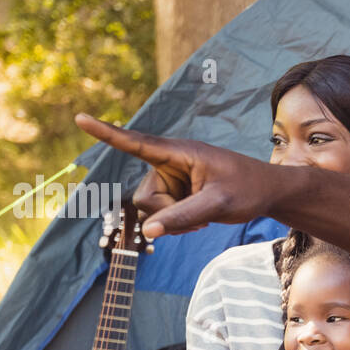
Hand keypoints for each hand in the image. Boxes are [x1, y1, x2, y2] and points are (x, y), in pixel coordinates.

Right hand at [75, 114, 278, 237]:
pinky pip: (162, 217)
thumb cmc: (249, 190)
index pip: (137, 143)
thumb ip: (182, 217)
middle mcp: (170, 162)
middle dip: (167, 214)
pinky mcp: (177, 192)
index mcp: (180, 152)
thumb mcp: (218, 204)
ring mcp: (172, 179)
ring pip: (152, 211)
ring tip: (205, 214)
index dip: (107, 133)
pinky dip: (179, 223)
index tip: (80, 117)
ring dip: (175, 221)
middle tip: (201, 215)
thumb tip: (147, 232)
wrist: (268, 194)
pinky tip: (201, 218)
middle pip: (145, 198)